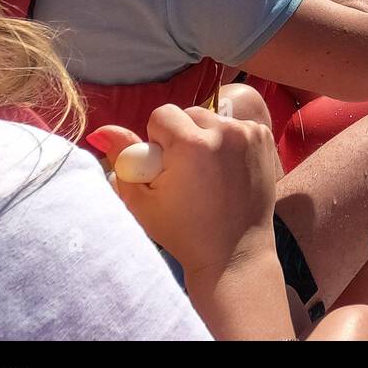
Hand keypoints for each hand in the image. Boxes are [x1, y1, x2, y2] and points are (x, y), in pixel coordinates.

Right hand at [92, 106, 278, 275]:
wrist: (233, 253)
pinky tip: (227, 171)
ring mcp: (249, 133)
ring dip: (206, 137)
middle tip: (185, 173)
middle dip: (182, 136)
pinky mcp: (265, 138)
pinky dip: (229, 142)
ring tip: (208, 174)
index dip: (158, 141)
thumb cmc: (182, 231)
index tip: (165, 167)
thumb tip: (102, 130)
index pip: (162, 115)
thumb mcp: (141, 199)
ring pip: (214, 119)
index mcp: (192, 144)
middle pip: (190, 114)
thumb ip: (122, 158)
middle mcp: (225, 131)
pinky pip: (237, 127)